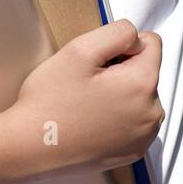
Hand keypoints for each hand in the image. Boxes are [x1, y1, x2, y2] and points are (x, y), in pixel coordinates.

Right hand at [5, 17, 164, 176]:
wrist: (30, 148)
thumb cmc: (50, 101)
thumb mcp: (80, 50)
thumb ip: (118, 32)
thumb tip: (136, 39)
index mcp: (143, 84)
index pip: (151, 43)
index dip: (122, 45)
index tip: (98, 62)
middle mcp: (152, 113)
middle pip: (146, 71)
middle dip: (122, 71)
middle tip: (87, 84)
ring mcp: (144, 136)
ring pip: (141, 97)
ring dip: (121, 94)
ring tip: (88, 104)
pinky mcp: (133, 151)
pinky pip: (134, 121)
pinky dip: (118, 117)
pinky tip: (91, 122)